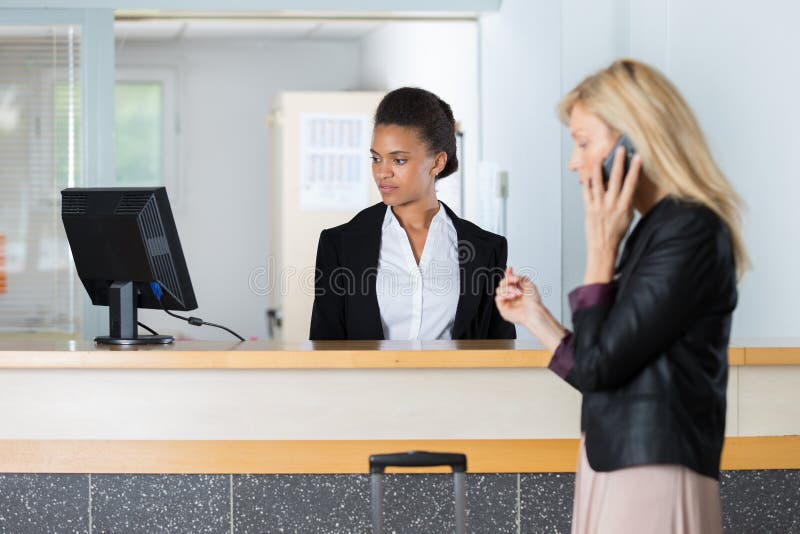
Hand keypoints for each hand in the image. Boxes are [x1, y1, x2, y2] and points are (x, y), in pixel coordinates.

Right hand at [495, 267, 565, 351]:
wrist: (534, 312)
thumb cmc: (534, 302)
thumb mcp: (529, 284)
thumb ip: (519, 278)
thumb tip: (511, 273)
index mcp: (517, 289)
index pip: (509, 280)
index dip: (508, 274)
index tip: (510, 269)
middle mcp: (511, 294)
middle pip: (502, 283)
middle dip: (509, 280)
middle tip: (516, 280)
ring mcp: (506, 301)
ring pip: (499, 289)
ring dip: (508, 288)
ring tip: (517, 292)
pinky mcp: (502, 307)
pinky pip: (498, 297)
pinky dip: (504, 295)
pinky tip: (512, 296)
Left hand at [582, 146, 641, 282]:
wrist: (603, 247)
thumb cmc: (616, 233)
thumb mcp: (628, 216)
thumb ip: (627, 201)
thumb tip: (628, 187)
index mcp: (624, 206)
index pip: (631, 183)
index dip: (635, 169)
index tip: (637, 157)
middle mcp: (611, 204)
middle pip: (616, 179)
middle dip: (619, 162)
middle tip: (620, 149)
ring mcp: (599, 206)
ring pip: (598, 183)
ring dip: (599, 168)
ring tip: (599, 156)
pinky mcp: (588, 209)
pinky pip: (586, 192)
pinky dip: (587, 182)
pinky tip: (587, 173)